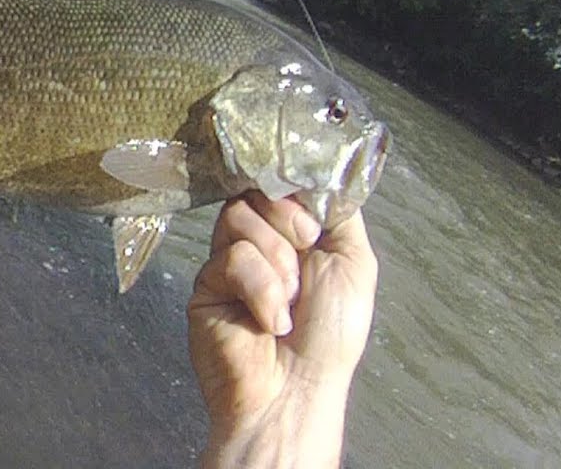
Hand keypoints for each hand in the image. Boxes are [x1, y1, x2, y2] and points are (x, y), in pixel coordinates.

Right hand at [187, 194, 377, 466]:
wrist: (297, 388)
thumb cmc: (331, 336)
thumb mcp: (354, 262)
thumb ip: (338, 212)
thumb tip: (317, 173)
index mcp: (295, 232)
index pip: (282, 181)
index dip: (295, 192)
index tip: (313, 225)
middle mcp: (260, 240)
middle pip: (258, 190)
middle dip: (288, 224)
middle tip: (305, 261)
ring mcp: (230, 258)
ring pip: (240, 216)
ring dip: (277, 263)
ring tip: (288, 302)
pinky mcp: (206, 280)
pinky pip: (231, 256)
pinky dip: (260, 289)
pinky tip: (269, 321)